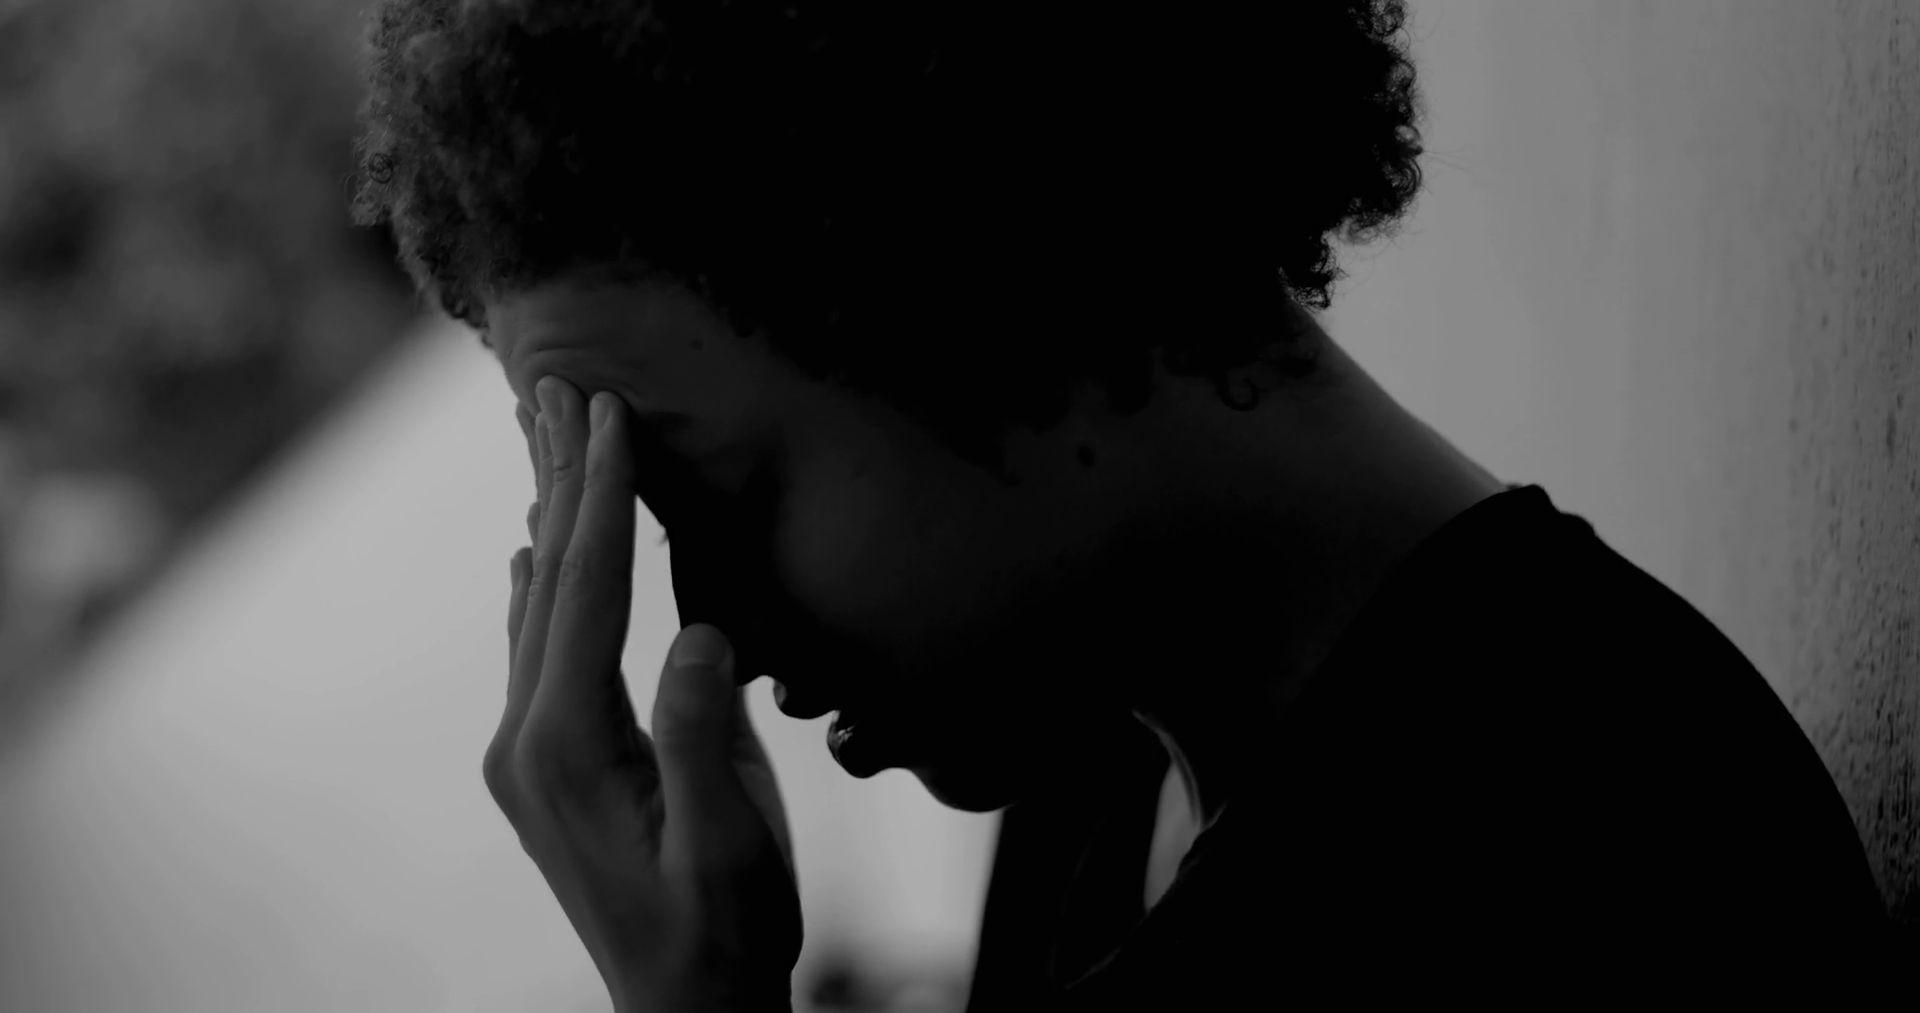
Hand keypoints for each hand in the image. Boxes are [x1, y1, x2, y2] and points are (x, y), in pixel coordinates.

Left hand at [487, 378, 801, 1011]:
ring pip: (538, 606)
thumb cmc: (724, 936)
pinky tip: (536, 551)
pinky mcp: (547, 764)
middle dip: (558, 478)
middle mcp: (528, 739)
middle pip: (547, 580)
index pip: (587, 593)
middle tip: (557, 382)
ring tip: (549, 437)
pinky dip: (546, 580)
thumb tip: (699, 633)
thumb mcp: (730, 849)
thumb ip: (710, 741)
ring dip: (550, 515)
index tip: (610, 409)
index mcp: (567, 748)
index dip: (601, 496)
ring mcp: (528, 753)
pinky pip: (542, 646)